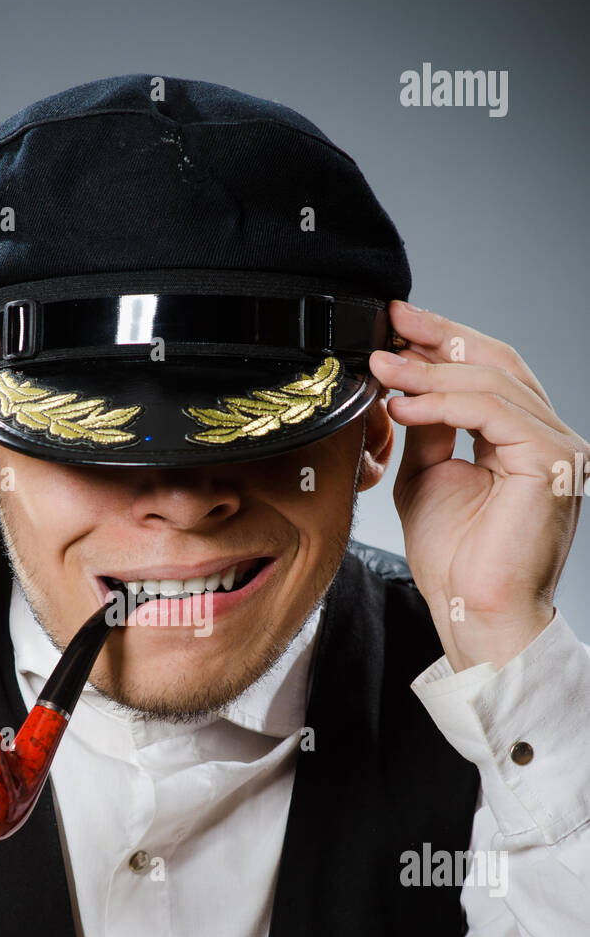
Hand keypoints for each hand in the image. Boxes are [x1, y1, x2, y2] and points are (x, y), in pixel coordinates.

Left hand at [370, 301, 586, 670]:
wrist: (471, 612)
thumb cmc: (455, 563)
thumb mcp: (427, 476)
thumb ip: (426, 428)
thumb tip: (408, 383)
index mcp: (523, 439)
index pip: (488, 371)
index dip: (444, 341)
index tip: (396, 323)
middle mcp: (547, 437)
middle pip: (496, 362)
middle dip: (438, 338)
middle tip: (389, 326)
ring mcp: (555, 446)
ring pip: (492, 381)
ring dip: (429, 370)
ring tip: (382, 368)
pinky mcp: (549, 460)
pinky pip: (492, 411)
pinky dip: (443, 401)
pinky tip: (404, 403)